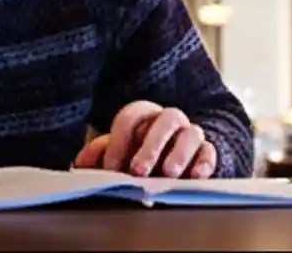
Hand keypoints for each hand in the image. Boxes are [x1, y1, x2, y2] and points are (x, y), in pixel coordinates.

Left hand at [73, 100, 215, 178]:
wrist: (174, 164)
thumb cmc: (140, 157)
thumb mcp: (119, 154)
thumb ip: (101, 155)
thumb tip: (81, 163)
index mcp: (145, 118)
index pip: (134, 115)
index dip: (121, 139)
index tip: (112, 166)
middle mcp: (170, 122)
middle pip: (165, 120)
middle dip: (152, 145)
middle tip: (139, 171)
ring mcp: (191, 136)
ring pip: (191, 133)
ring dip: (179, 153)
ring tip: (169, 174)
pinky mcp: (207, 153)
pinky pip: (210, 152)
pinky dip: (204, 163)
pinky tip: (195, 176)